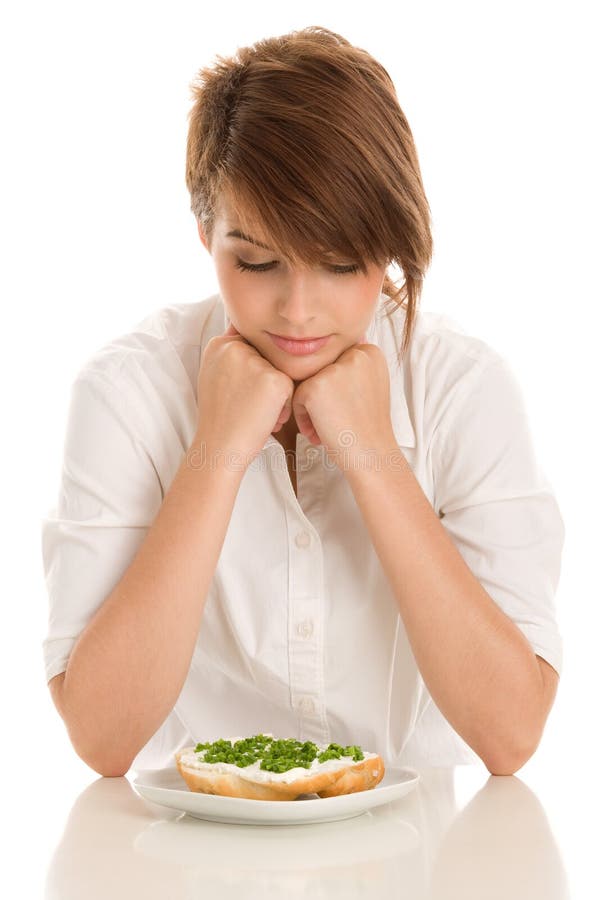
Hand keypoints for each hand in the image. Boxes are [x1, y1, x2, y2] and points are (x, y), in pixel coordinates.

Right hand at [194, 322, 293, 465]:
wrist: (220, 448)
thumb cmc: (220, 418)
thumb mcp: (215, 377)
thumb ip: (231, 356)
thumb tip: (256, 338)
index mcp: (219, 344)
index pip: (250, 344)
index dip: (253, 370)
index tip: (243, 392)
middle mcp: (235, 347)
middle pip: (267, 358)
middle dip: (264, 383)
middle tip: (247, 406)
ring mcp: (256, 362)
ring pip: (280, 373)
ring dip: (275, 396)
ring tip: (256, 414)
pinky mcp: (275, 379)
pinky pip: (290, 389)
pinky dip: (283, 408)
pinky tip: (267, 419)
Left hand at [291, 335, 396, 470]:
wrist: (371, 455)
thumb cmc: (367, 428)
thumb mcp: (371, 387)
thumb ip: (354, 368)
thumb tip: (330, 355)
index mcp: (370, 352)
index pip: (338, 362)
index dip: (338, 390)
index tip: (347, 410)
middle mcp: (355, 354)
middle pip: (322, 371)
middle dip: (324, 398)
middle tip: (336, 421)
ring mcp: (335, 369)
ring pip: (308, 382)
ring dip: (312, 408)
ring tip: (325, 429)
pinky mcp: (316, 386)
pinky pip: (298, 396)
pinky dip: (303, 417)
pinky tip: (318, 433)